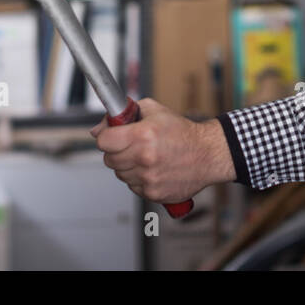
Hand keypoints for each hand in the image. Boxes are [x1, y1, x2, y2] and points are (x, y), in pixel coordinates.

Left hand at [90, 98, 235, 204]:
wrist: (207, 155)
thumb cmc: (182, 132)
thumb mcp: (154, 110)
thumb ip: (124, 114)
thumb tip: (97, 129)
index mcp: (143, 134)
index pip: (103, 141)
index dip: (107, 137)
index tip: (113, 136)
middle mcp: (144, 158)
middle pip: (109, 159)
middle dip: (117, 151)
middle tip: (132, 145)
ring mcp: (148, 178)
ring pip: (120, 174)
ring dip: (128, 166)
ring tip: (146, 157)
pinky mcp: (153, 193)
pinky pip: (133, 186)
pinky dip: (139, 179)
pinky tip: (153, 169)